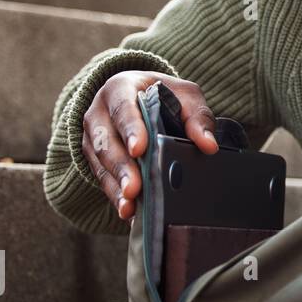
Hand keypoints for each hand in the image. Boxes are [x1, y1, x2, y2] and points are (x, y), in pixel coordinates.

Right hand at [80, 70, 217, 221]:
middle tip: (134, 189)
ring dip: (116, 186)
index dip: (130, 129)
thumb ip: (196, 116)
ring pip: (101, 164)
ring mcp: (92, 137)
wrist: (137, 93)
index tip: (139, 150)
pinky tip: (128, 211)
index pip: (123, 109)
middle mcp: (99, 113)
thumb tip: (208, 145)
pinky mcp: (94, 158)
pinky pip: (102, 179)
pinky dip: (115, 195)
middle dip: (121, 167)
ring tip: (130, 206)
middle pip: (106, 142)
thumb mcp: (184, 94)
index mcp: (119, 89)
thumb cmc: (162, 93)